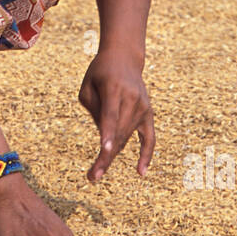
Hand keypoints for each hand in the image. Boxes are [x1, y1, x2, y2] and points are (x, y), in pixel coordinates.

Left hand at [78, 49, 154, 181]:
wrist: (123, 58)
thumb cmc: (99, 73)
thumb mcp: (87, 86)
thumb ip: (94, 111)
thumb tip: (105, 137)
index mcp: (113, 88)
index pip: (110, 115)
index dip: (107, 134)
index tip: (104, 150)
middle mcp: (131, 98)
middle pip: (119, 132)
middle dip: (106, 156)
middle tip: (92, 177)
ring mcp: (142, 106)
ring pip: (127, 137)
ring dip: (112, 155)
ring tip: (95, 172)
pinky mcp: (148, 113)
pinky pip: (150, 138)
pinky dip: (146, 154)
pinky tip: (141, 172)